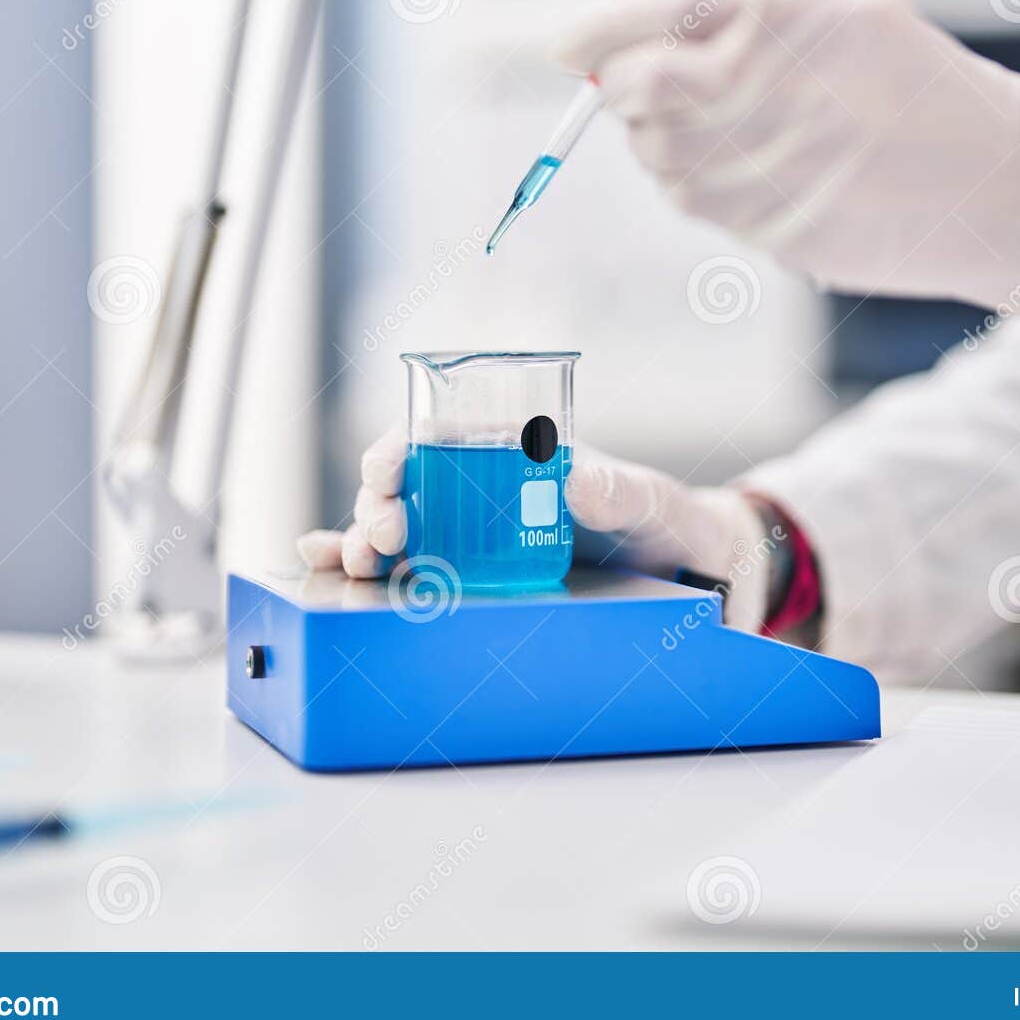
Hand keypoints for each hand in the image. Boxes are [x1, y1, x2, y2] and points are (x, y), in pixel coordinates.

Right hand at [298, 433, 780, 631]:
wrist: (681, 571)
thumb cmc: (663, 520)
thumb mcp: (649, 501)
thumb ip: (621, 492)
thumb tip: (578, 484)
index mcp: (511, 451)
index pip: (435, 438)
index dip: (398, 450)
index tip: (386, 472)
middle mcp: (479, 490)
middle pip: (404, 487)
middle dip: (376, 505)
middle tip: (380, 535)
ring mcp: (471, 537)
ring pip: (396, 530)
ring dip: (364, 541)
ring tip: (357, 562)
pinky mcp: (471, 581)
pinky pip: (411, 571)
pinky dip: (368, 571)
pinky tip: (337, 576)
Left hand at [552, 0, 1019, 328]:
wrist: (1001, 187)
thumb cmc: (916, 87)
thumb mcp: (840, 10)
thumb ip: (730, 5)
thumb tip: (623, 7)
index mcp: (785, 19)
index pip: (652, 16)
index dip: (594, 31)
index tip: (565, 47)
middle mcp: (768, 90)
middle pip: (640, 89)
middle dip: (620, 88)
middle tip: (629, 88)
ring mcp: (768, 165)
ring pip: (656, 152)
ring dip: (654, 137)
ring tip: (711, 125)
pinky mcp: (772, 227)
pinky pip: (692, 200)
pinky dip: (688, 178)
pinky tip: (733, 164)